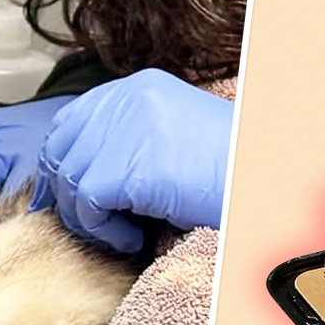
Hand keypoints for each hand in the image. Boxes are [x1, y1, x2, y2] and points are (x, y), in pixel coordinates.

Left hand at [29, 69, 233, 253]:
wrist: (262, 187)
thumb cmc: (227, 174)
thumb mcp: (171, 138)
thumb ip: (127, 140)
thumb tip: (75, 175)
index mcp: (138, 88)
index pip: (72, 120)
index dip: (64, 162)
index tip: (73, 197)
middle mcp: (127, 100)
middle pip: (62, 149)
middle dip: (69, 193)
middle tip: (95, 222)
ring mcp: (127, 130)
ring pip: (70, 180)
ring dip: (90, 218)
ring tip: (125, 231)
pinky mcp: (127, 168)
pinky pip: (87, 206)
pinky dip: (104, 230)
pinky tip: (133, 237)